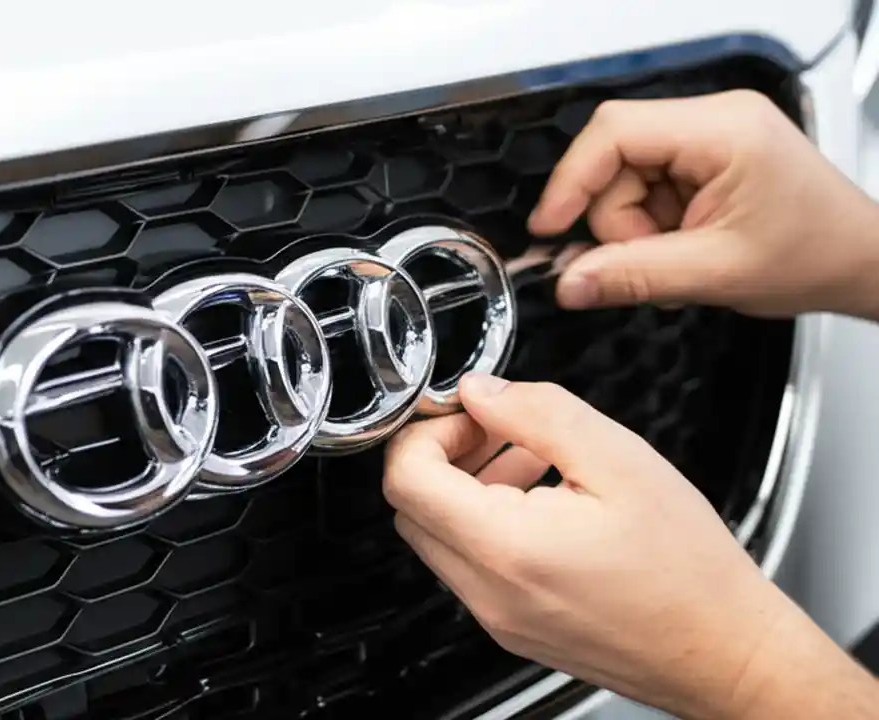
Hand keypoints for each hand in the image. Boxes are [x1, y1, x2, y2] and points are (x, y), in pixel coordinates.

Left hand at [383, 373, 877, 718]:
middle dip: (442, 454)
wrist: (726, 655)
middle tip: (496, 429)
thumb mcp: (618, 459)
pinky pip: (467, 565)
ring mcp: (494, 617)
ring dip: (463, 486)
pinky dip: (482, 522)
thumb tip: (478, 391)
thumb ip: (536, 412)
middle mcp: (487, 591)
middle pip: (411, 506)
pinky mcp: (510, 628)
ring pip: (435, 535)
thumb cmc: (690, 572)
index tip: (468, 412)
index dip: (427, 430)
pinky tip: (539, 499)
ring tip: (527, 459)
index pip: (405, 477)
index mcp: (506, 547)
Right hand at [530, 90, 878, 319]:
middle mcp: (714, 120)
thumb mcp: (716, 273)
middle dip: (616, 219)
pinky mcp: (702, 159)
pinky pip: (644, 188)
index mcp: (722, 131)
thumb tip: (570, 281)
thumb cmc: (814, 255)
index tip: (550, 227)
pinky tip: (682, 246)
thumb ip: (634, 277)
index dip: (571, 180)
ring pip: (623, 179)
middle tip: (647, 260)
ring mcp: (708, 137)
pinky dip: (650, 226)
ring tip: (680, 257)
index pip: (615, 133)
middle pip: (613, 159)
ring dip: (634, 229)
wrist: (857, 262)